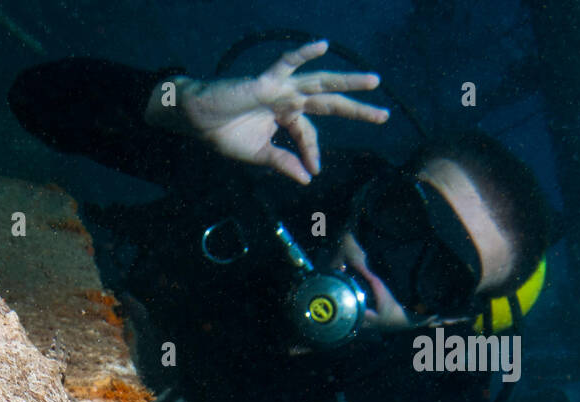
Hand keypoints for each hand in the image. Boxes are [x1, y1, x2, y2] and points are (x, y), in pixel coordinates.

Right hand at [150, 40, 389, 183]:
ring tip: (374, 82)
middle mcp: (287, 99)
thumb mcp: (258, 155)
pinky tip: (323, 46)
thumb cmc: (222, 135)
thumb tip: (306, 178)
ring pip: (319, 82)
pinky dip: (303, 53)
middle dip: (356, 109)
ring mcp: (279, 88)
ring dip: (346, 81)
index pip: (309, 133)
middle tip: (384, 115)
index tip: (314, 171)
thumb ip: (283, 163)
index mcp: (285, 117)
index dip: (313, 153)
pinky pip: (286, 63)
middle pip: (328, 103)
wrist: (196, 120)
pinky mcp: (265, 80)